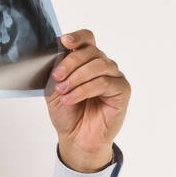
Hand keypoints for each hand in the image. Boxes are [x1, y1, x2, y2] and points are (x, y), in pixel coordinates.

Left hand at [46, 29, 130, 172]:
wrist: (76, 138)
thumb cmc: (68, 114)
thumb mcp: (53, 90)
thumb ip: (55, 72)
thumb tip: (54, 56)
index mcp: (86, 61)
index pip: (87, 39)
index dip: (77, 37)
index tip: (64, 41)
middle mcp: (102, 65)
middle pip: (91, 51)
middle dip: (70, 62)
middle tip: (57, 77)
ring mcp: (114, 76)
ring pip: (98, 65)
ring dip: (76, 78)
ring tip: (63, 91)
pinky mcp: (122, 90)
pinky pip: (103, 82)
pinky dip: (84, 89)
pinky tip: (71, 98)